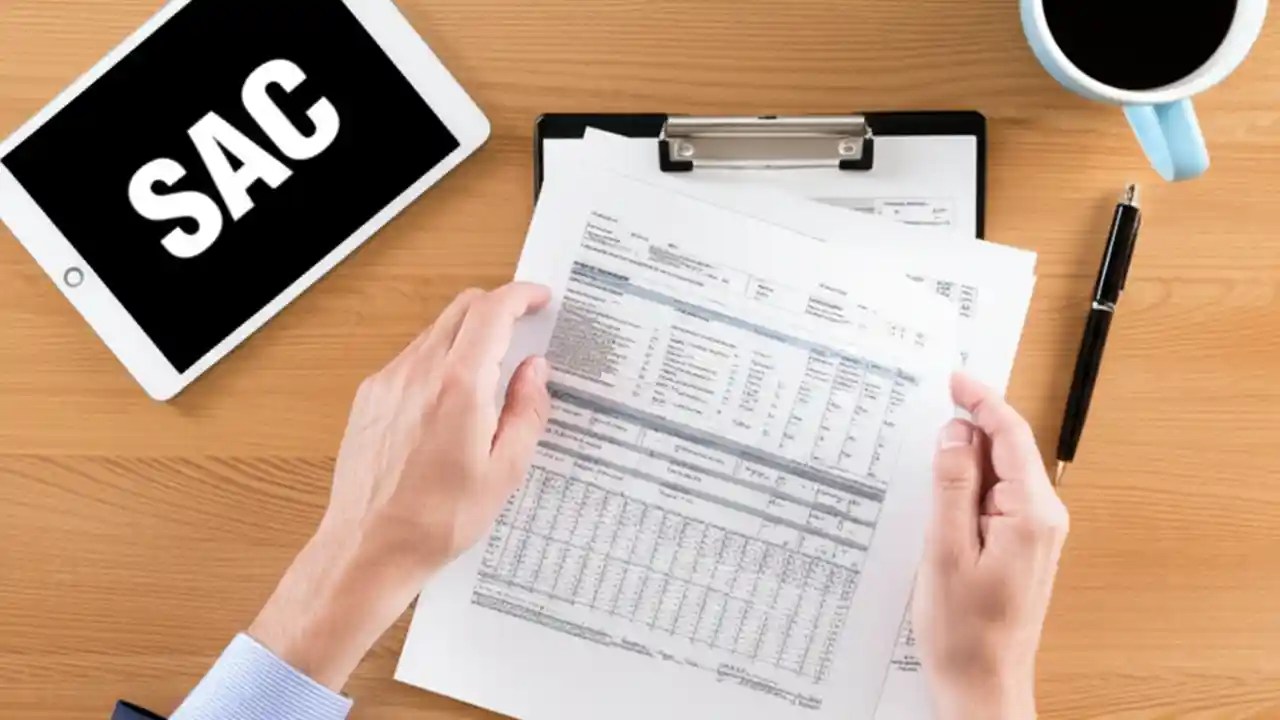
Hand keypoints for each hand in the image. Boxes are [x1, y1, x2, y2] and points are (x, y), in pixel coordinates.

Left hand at [248, 283, 552, 689]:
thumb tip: (536, 371)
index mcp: (459, 387)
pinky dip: (439, 360)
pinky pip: (412, 360)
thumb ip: (526, 412)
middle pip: (461, 309)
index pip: (492, 311)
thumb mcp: (504, 472)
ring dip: (467, 335)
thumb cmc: (436, 520)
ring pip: (435, 332)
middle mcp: (418, 372)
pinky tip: (454, 399)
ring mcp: (388, 382)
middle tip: (524, 327)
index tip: (540, 299)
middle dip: (496, 307)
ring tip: (491, 372)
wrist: (368, 549)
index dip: (521, 296)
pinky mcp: (370, 398)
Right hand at [914, 373, 1069, 719]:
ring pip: (999, 474)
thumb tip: (954, 433)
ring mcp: (1035, 534)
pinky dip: (968, 485)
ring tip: (927, 452)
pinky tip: (942, 490)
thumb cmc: (964, 631)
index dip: (982, 400)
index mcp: (1031, 515)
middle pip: (1008, 450)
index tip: (955, 378)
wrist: (982, 685)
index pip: (1011, 435)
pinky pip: (995, 498)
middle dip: (970, 425)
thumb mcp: (945, 550)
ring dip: (966, 458)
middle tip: (929, 407)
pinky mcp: (1021, 546)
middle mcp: (1043, 519)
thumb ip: (952, 486)